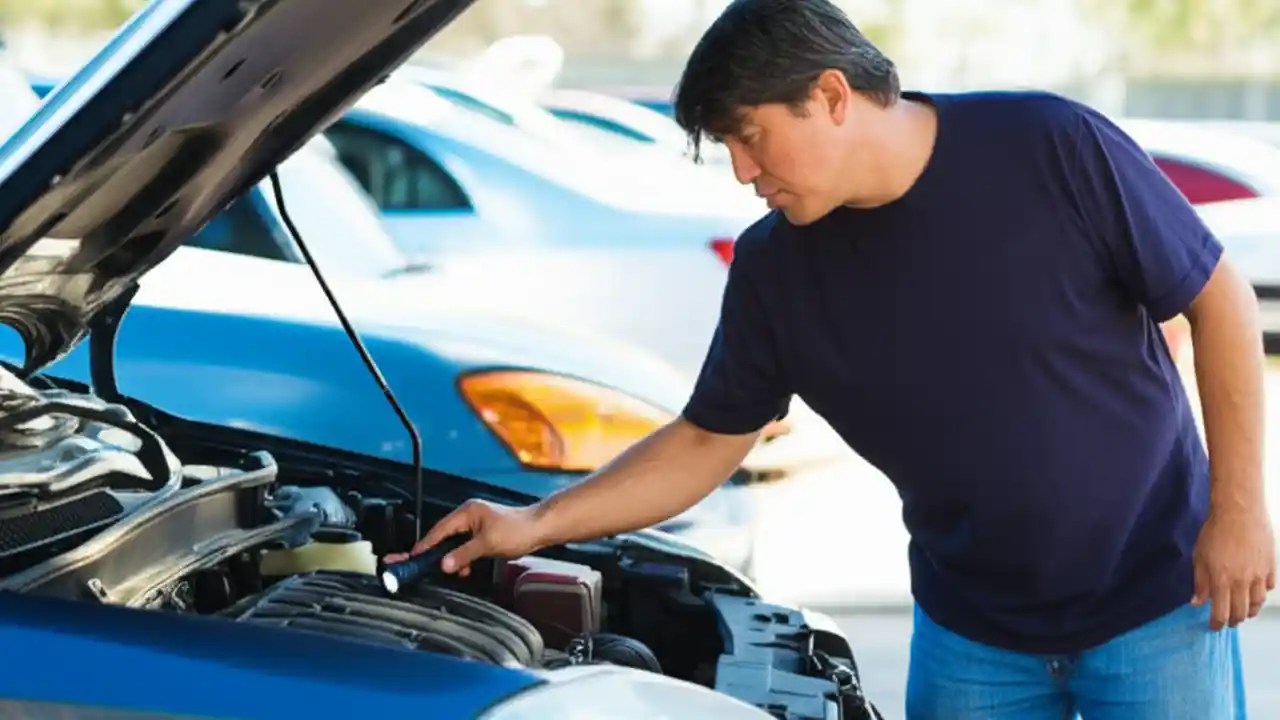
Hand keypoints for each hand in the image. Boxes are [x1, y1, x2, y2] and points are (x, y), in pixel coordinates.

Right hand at [382, 499, 545, 576]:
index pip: (439, 529)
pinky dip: (464, 557)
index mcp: (467, 512)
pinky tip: (466, 567)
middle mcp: (469, 515)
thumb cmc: (518, 530)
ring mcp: (477, 523)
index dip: (426, 544)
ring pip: (456, 542)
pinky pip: (467, 545)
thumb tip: (444, 564)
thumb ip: (463, 555)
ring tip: (455, 570)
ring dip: (454, 557)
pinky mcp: (484, 532)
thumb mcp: (487, 544)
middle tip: (427, 566)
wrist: (540, 528)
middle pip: (445, 535)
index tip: (413, 556)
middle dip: (439, 553)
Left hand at [1191, 505, 1276, 628]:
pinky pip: (1269, 587)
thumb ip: (1199, 582)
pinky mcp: (1270, 566)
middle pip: (1241, 612)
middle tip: (1229, 622)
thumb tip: (1197, 602)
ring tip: (1244, 612)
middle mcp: (1242, 582)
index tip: (1213, 627)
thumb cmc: (1215, 531)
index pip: (1221, 613)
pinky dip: (1262, 593)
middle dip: (1234, 620)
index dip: (1217, 624)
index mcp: (1222, 581)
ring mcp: (1259, 575)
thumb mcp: (1199, 556)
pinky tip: (1256, 593)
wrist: (1240, 512)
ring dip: (1250, 610)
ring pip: (1258, 603)